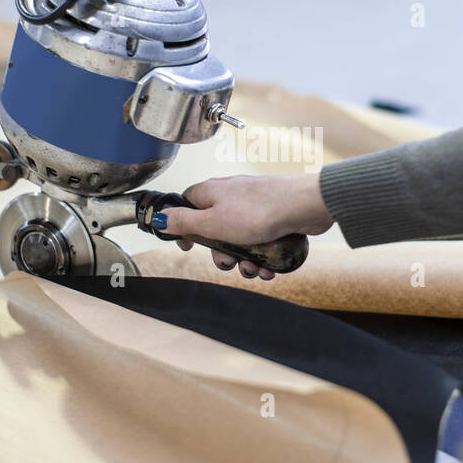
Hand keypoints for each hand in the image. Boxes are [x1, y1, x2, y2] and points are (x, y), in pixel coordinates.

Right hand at [158, 173, 333, 279]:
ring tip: (254, 269)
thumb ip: (184, 222)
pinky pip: (260, 242)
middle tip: (229, 262)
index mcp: (211, 192)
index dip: (184, 227)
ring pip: (239, 240)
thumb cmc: (259, 211)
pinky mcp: (273, 218)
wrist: (304, 206)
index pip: (187, 205)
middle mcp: (231, 197)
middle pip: (214, 230)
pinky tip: (269, 268)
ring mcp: (253, 207)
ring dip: (244, 261)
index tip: (188, 246)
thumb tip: (158, 218)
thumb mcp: (211, 223)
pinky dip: (262, 257)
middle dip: (221, 254)